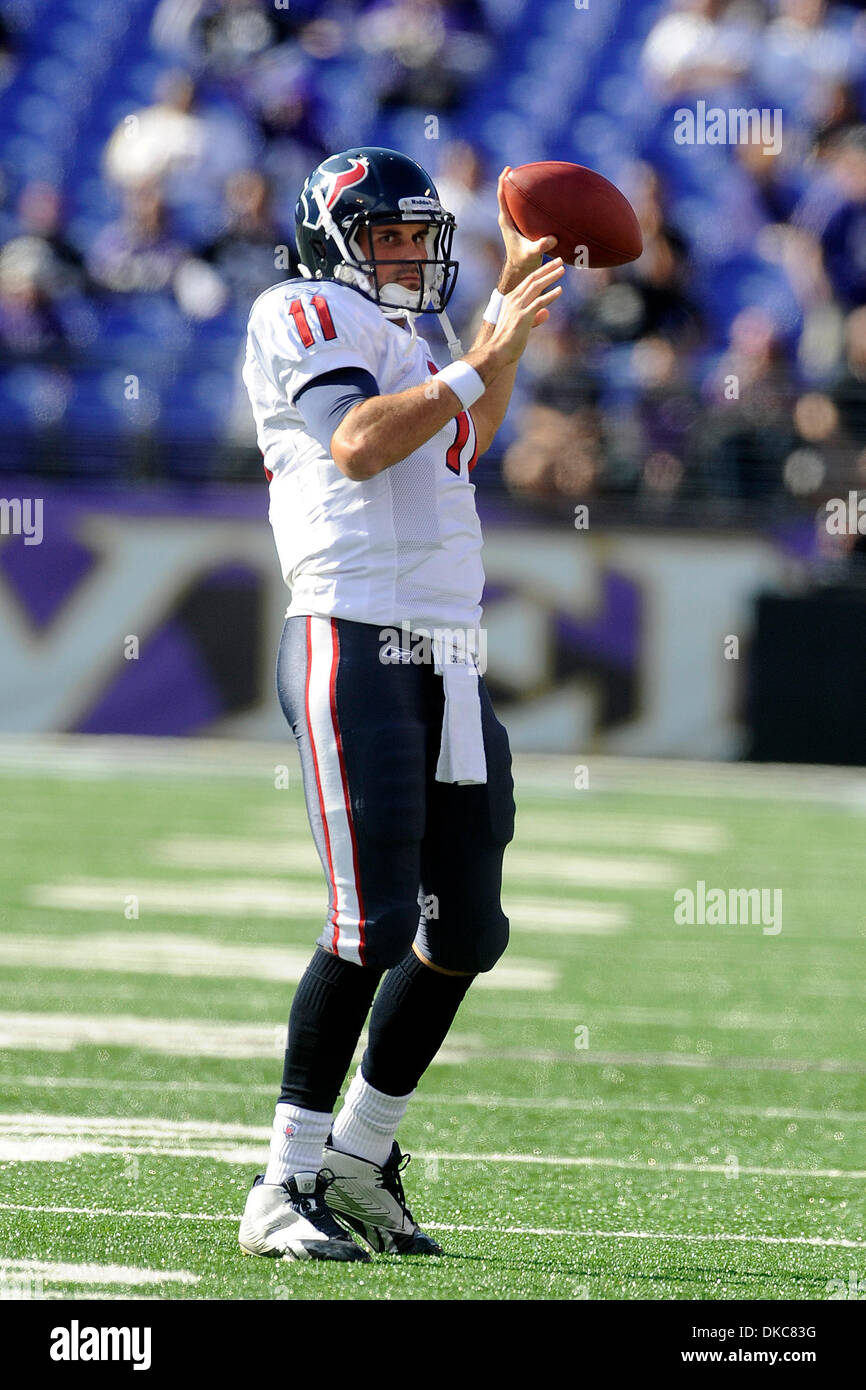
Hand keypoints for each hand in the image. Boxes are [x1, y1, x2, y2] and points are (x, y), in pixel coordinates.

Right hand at [490, 256, 564, 364]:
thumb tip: (546, 312)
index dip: (541, 272)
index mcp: (511, 299)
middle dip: (547, 268)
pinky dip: (550, 295)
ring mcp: (517, 307)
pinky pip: (539, 302)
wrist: (498, 351)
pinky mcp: (523, 316)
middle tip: (559, 260)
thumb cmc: (509, 341)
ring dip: (550, 276)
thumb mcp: (523, 325)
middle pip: (532, 279)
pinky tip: (559, 290)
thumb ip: (534, 316)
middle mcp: (513, 300)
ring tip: (562, 270)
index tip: (552, 265)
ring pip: (536, 286)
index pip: (527, 281)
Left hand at [497, 166, 557, 285]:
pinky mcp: (519, 225)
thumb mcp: (532, 254)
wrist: (520, 269)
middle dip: (510, 181)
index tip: (507, 170)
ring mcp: (513, 222)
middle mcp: (508, 219)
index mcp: (506, 221)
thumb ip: (540, 246)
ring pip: (513, 201)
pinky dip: (527, 199)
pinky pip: (521, 208)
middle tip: (517, 168)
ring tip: (527, 176)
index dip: (503, 182)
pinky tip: (538, 194)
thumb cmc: (524, 261)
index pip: (502, 197)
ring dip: (518, 189)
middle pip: (506, 195)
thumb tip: (552, 239)